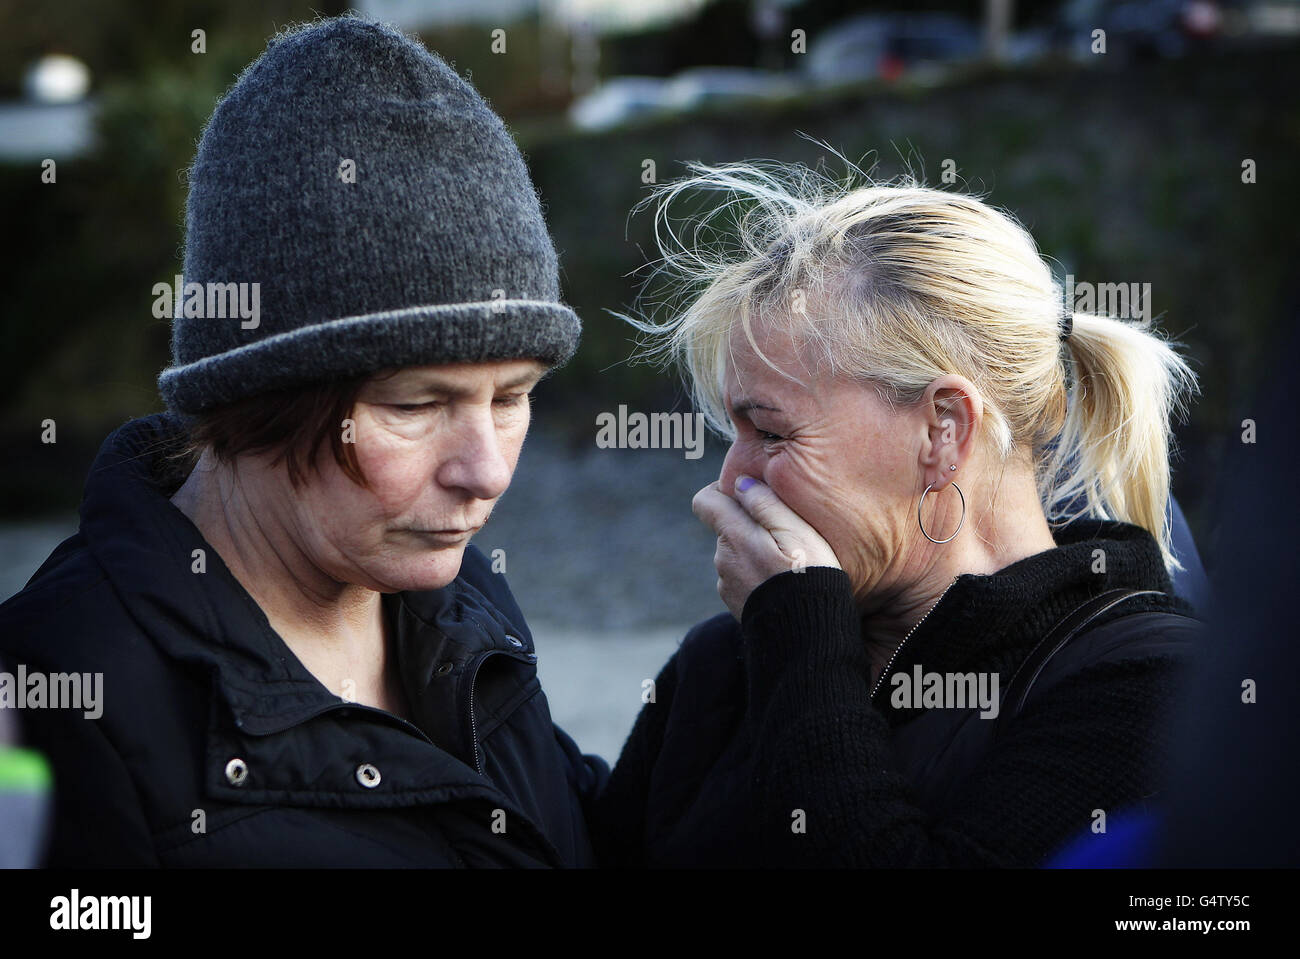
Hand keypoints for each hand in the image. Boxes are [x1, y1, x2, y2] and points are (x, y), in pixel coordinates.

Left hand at [692, 475, 840, 620]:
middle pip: (727, 526)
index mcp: (734, 535)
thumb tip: (740, 483)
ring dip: (756, 551)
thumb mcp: (796, 531)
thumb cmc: (809, 576)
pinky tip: (782, 584)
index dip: (723, 490)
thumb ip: (766, 503)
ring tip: (788, 563)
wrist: (807, 634)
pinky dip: (758, 575)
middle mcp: (723, 558)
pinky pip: (742, 577)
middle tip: (785, 534)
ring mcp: (727, 583)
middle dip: (750, 524)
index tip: (748, 493)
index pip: (705, 502)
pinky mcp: (735, 603)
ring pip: (737, 553)